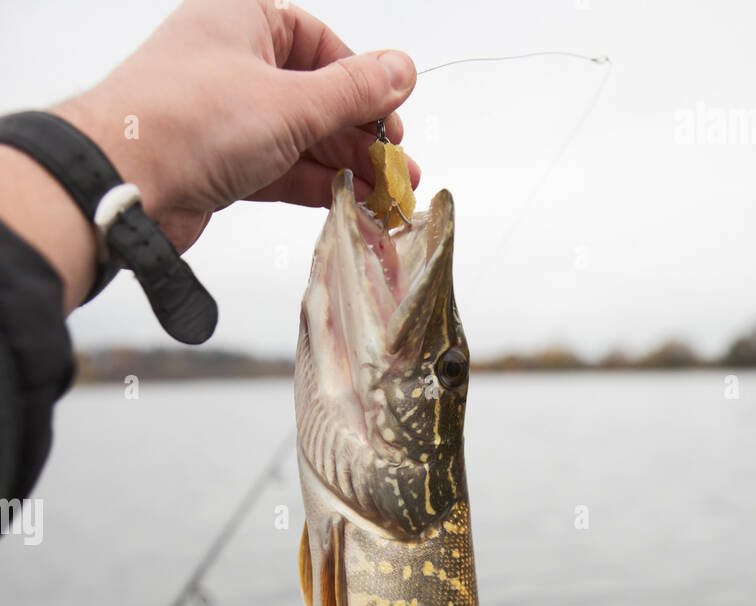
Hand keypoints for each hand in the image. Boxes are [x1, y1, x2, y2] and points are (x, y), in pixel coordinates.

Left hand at [52, 0, 418, 255]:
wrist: (122, 183)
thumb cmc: (190, 121)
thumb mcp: (289, 102)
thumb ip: (352, 92)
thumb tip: (401, 69)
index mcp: (243, 19)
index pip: (318, 42)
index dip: (361, 80)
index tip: (392, 115)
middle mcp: (232, 62)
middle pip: (314, 95)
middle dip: (360, 135)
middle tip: (399, 168)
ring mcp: (224, 116)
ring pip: (299, 138)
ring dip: (344, 167)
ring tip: (386, 196)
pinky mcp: (219, 164)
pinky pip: (278, 170)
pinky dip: (314, 186)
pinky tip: (348, 203)